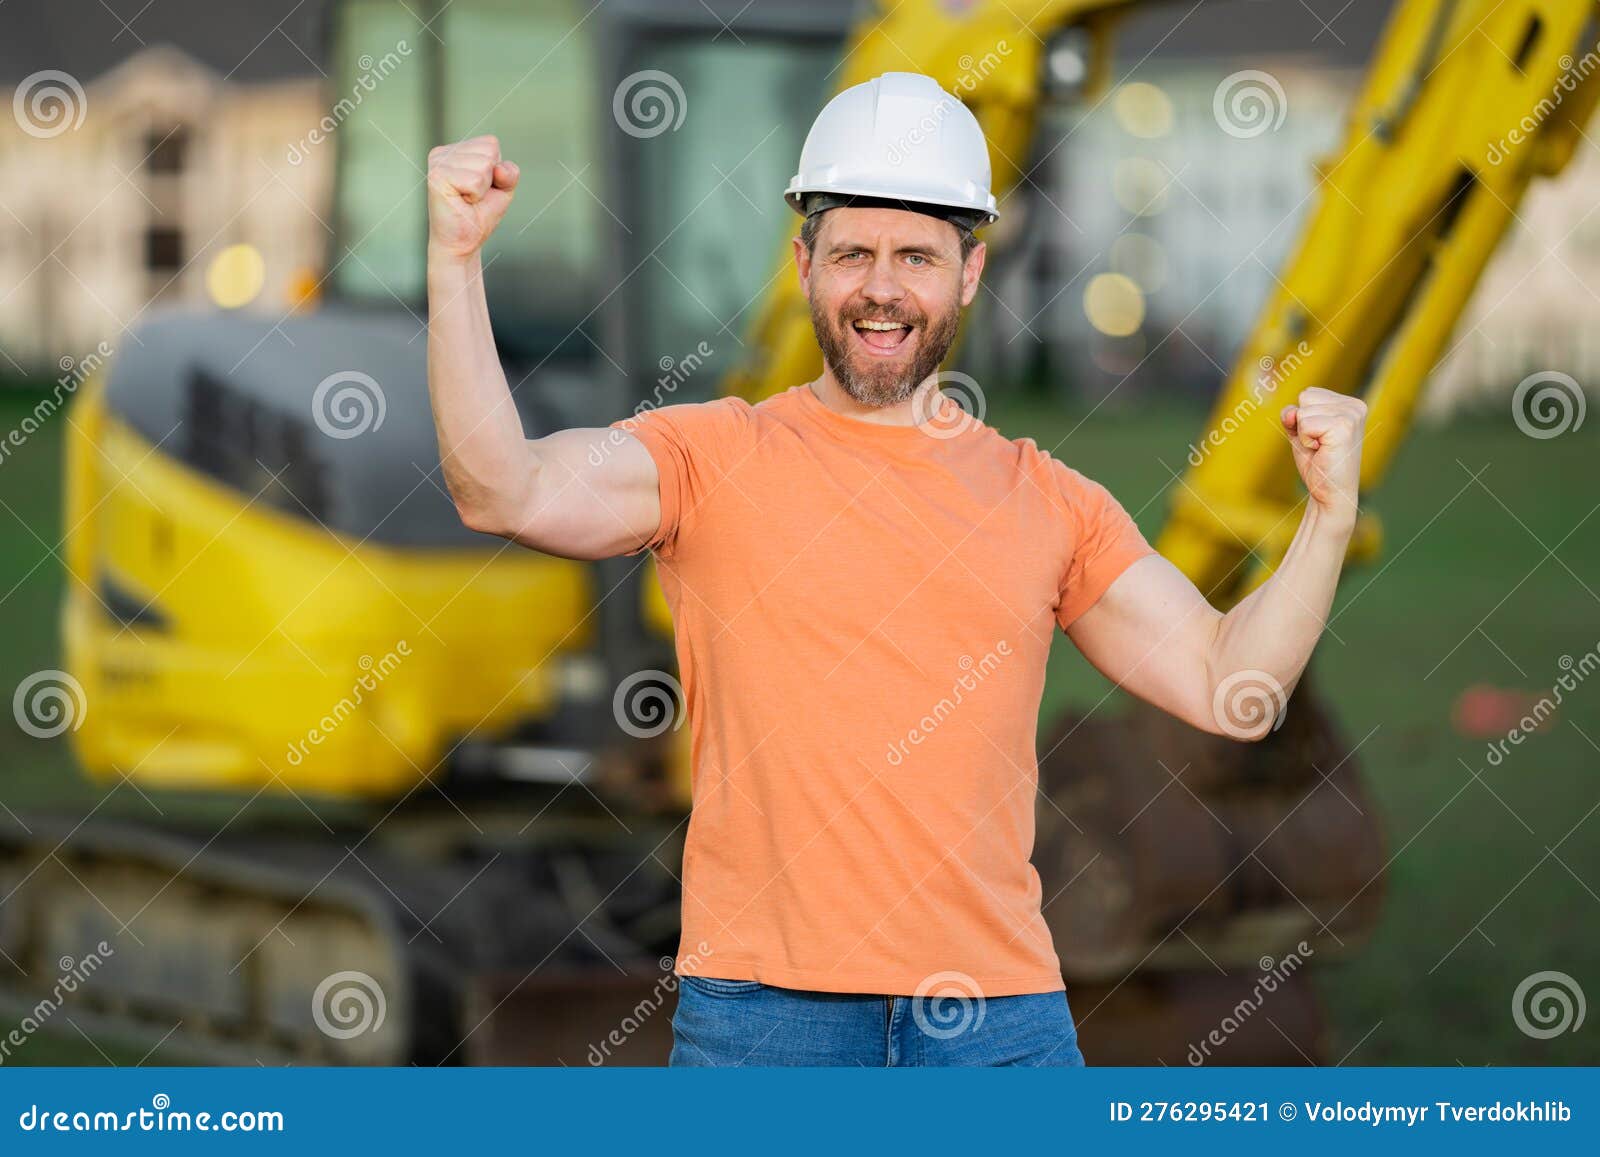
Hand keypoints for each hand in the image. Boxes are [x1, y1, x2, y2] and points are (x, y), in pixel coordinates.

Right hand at [426, 135, 518, 259]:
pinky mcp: (437, 176)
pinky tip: (460, 202)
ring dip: (482, 190)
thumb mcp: (503, 190)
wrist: (462, 243)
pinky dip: (475, 195)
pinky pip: (475, 180)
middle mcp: (444, 152)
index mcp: (457, 150)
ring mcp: (438, 162)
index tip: (481, 188)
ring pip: (484, 166)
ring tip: (466, 199)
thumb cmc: (479, 216)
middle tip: (472, 196)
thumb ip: (509, 172)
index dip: (496, 171)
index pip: (491, 144)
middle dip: (490, 180)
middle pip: (489, 152)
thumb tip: (499, 168)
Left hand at [1280, 387, 1365, 523]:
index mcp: (1350, 403)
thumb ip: (1293, 415)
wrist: (1330, 493)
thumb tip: (1291, 413)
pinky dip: (1305, 440)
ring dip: (1304, 434)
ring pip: (1303, 411)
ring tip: (1321, 448)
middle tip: (1319, 445)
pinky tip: (1321, 451)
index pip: (1308, 394)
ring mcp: (1351, 415)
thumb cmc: (1317, 463)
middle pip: (1305, 397)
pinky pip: (1304, 423)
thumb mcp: (1300, 432)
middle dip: (1303, 424)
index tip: (1319, 438)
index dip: (1303, 418)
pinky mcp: (1344, 426)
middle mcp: (1355, 406)